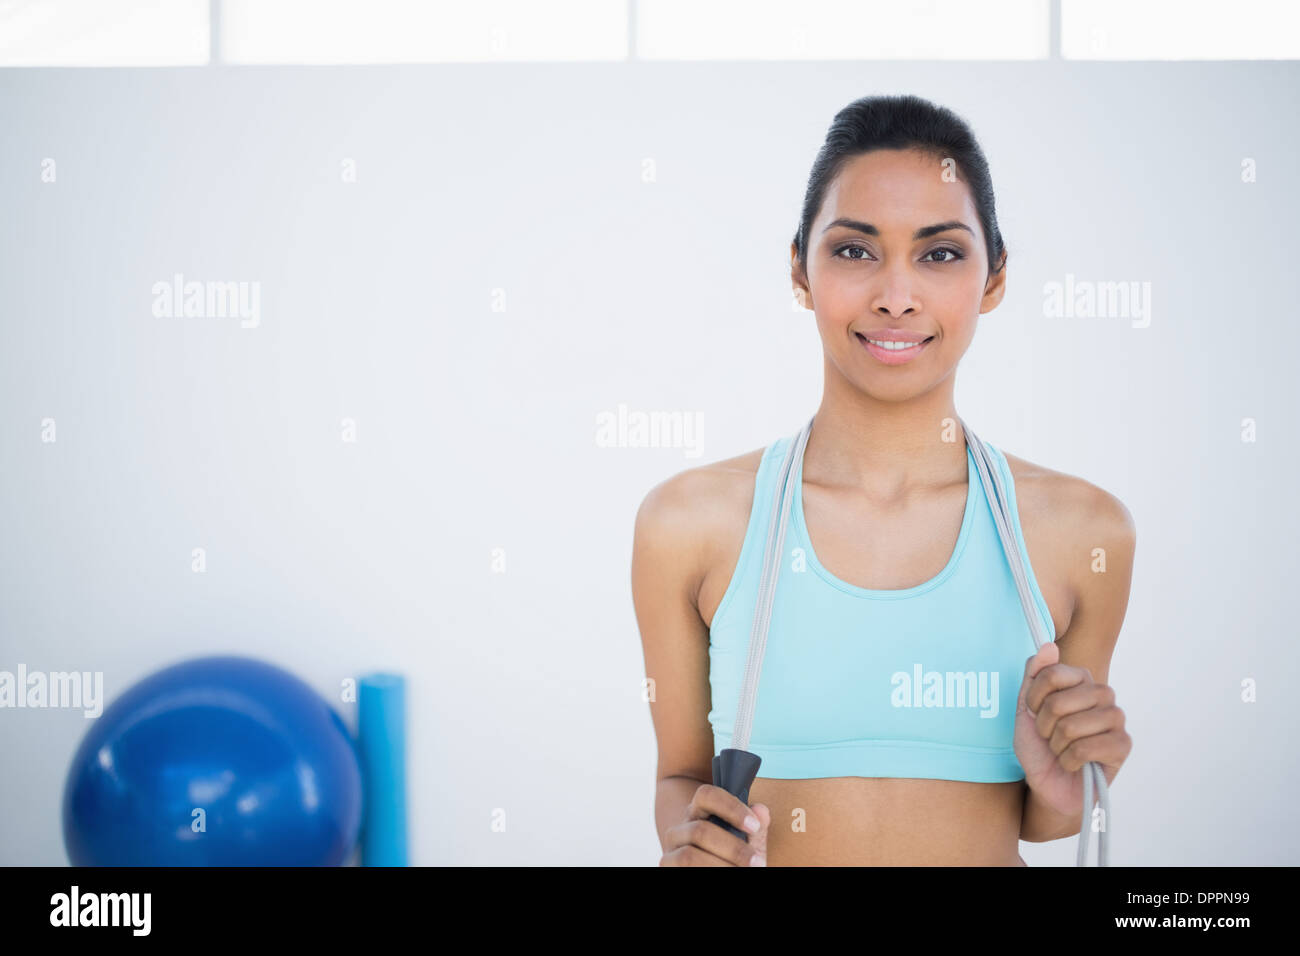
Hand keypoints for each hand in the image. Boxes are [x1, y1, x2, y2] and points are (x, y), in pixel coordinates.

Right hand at [659, 784, 769, 865]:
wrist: (712, 867)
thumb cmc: (731, 857)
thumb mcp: (746, 843)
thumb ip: (755, 829)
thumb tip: (761, 810)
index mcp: (698, 813)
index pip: (707, 795)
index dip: (731, 807)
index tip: (754, 826)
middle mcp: (680, 829)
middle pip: (701, 830)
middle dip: (733, 848)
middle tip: (758, 862)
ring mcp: (671, 850)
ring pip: (689, 855)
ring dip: (721, 865)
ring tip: (743, 873)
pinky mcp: (668, 866)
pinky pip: (684, 869)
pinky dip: (708, 871)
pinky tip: (724, 874)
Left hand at [1013, 641, 1130, 816]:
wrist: (1048, 783)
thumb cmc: (1039, 745)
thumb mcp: (1024, 707)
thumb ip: (1033, 674)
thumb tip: (1049, 645)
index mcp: (1081, 680)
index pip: (1051, 674)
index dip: (1033, 698)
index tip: (1033, 712)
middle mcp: (1102, 694)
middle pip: (1059, 702)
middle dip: (1044, 726)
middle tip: (1050, 736)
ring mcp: (1116, 719)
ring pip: (1071, 727)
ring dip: (1056, 745)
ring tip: (1062, 749)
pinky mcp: (1123, 745)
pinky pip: (1085, 749)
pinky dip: (1069, 760)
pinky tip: (1074, 763)